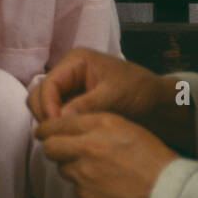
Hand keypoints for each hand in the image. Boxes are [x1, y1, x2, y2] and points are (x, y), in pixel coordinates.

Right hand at [28, 48, 167, 122]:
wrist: (158, 102)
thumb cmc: (139, 90)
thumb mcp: (114, 95)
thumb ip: (87, 105)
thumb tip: (60, 119)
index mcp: (75, 62)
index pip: (49, 84)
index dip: (48, 106)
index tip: (56, 127)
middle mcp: (67, 72)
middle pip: (40, 93)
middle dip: (45, 113)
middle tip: (56, 135)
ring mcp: (69, 87)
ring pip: (44, 104)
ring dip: (49, 120)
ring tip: (62, 136)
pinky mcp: (73, 101)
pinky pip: (56, 112)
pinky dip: (58, 123)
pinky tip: (67, 135)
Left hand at [36, 112, 177, 197]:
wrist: (170, 191)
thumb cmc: (152, 157)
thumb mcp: (124, 126)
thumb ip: (92, 121)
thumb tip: (63, 124)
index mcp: (97, 126)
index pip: (55, 124)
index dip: (46, 129)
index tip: (44, 132)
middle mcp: (87, 147)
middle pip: (50, 147)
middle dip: (54, 148)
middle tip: (64, 151)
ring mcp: (84, 174)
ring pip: (64, 169)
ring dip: (73, 169)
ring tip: (99, 171)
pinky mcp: (87, 196)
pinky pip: (77, 190)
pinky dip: (86, 188)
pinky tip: (106, 186)